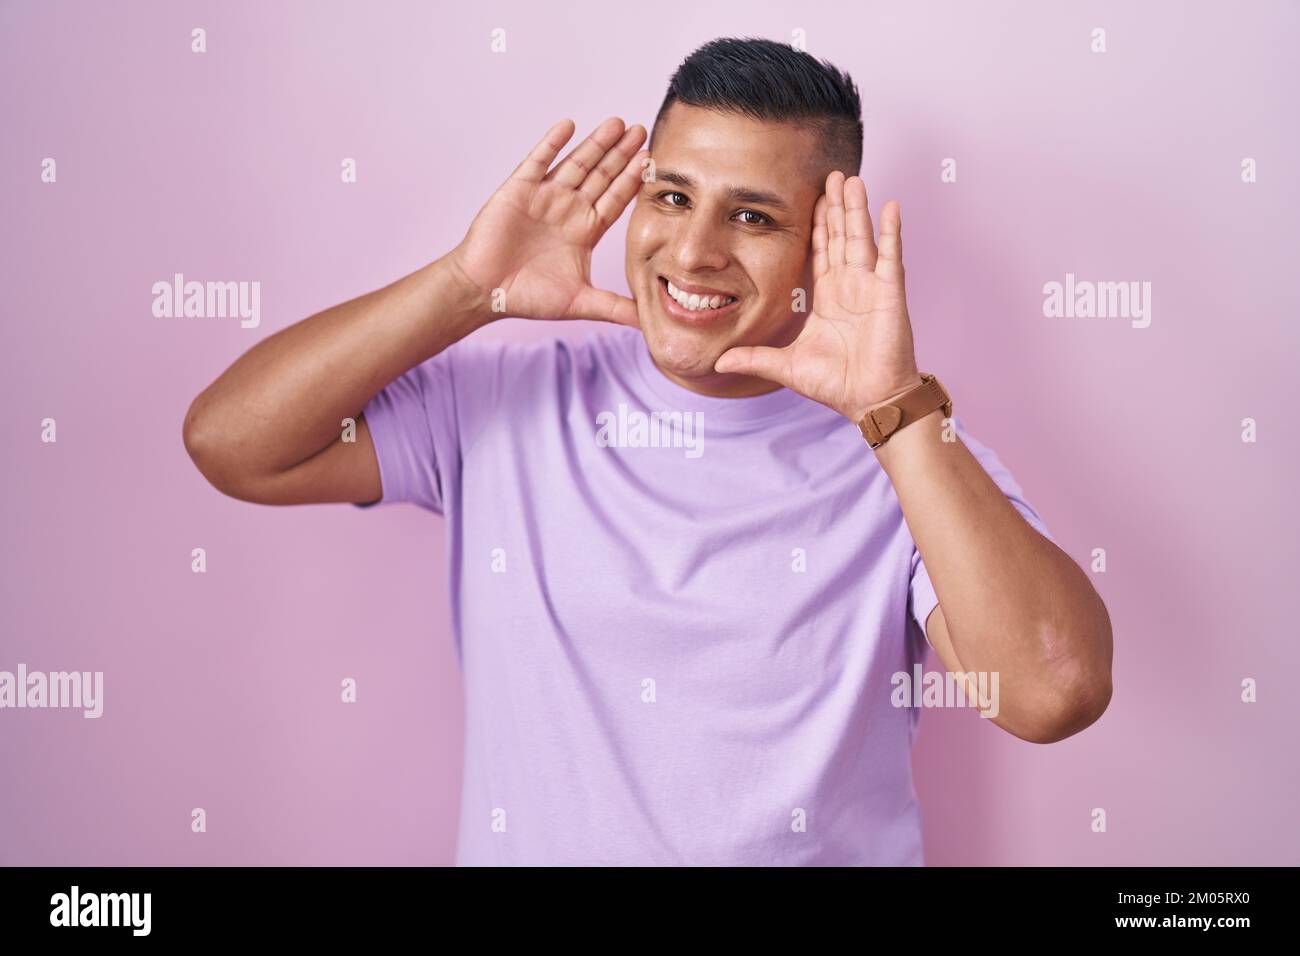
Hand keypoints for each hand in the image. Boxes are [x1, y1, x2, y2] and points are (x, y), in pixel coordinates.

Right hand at [447, 117, 647, 326]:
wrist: (483, 290)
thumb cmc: (527, 297)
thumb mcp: (579, 303)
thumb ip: (615, 308)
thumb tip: (648, 322)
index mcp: (584, 231)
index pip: (615, 199)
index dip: (632, 180)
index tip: (652, 160)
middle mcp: (568, 210)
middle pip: (601, 175)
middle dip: (621, 154)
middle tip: (641, 130)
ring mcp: (544, 197)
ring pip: (576, 164)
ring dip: (595, 143)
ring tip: (616, 122)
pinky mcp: (519, 189)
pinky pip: (539, 161)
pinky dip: (552, 143)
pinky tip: (569, 126)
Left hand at [714, 172, 922, 421]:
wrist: (869, 401)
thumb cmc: (837, 385)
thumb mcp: (785, 366)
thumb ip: (753, 358)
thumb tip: (717, 363)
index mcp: (829, 298)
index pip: (820, 252)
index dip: (816, 226)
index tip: (812, 198)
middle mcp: (850, 287)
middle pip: (840, 236)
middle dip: (836, 206)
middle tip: (832, 174)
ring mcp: (871, 287)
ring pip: (861, 238)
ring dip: (857, 208)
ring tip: (852, 179)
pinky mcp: (889, 294)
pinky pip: (890, 256)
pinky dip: (891, 231)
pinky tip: (890, 205)